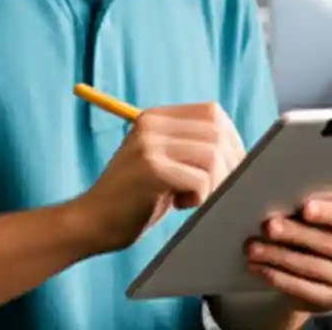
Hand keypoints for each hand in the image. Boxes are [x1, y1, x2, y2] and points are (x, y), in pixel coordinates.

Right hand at [72, 102, 244, 253]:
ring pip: (213, 156)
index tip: (227, 168)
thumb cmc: (135, 198)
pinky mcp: (151, 168)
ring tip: (194, 198)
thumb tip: (240, 148)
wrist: (93, 220)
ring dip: (215, 184)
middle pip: (217, 133)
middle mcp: (150, 124)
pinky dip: (200, 197)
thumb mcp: (160, 161)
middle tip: (215, 190)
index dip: (231, 140)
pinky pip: (201, 178)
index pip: (212, 113)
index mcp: (153, 117)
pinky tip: (179, 205)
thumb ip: (190, 147)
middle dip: (230, 164)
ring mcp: (149, 144)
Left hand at [246, 193, 331, 313]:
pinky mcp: (329, 299)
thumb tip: (282, 194)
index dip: (327, 213)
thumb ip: (311, 210)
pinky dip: (279, 278)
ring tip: (252, 247)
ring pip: (312, 267)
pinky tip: (257, 267)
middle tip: (269, 226)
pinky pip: (306, 291)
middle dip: (296, 234)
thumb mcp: (315, 222)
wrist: (318, 273)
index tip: (305, 208)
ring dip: (278, 256)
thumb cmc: (312, 232)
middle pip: (328, 243)